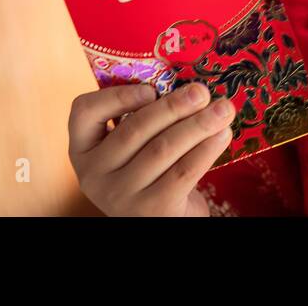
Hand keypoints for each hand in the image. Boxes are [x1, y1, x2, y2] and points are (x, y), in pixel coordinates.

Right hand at [67, 82, 235, 215]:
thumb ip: (146, 119)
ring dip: (198, 124)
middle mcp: (94, 174)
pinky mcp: (151, 210)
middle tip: (202, 91)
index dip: (116, 96)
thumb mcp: (135, 147)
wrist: (163, 219)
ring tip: (224, 109)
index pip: (84, 112)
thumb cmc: (150, 172)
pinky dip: (206, 149)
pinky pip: (183, 172)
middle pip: (135, 129)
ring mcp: (120, 195)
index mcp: (84, 149)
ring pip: (162, 149)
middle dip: (174, 106)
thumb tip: (189, 87)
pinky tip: (223, 134)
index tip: (151, 88)